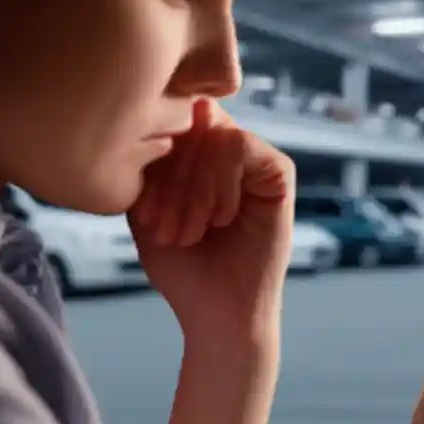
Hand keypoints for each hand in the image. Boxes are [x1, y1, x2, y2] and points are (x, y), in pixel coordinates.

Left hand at [128, 98, 295, 347]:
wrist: (218, 312)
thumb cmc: (182, 267)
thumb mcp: (146, 206)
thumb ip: (150, 162)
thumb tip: (160, 110)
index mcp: (194, 153)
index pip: (168, 120)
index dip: (150, 157)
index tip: (144, 213)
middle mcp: (225, 148)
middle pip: (187, 124)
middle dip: (170, 181)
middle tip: (163, 228)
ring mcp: (255, 157)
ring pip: (211, 135)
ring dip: (193, 188)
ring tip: (188, 232)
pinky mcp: (279, 170)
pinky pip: (239, 146)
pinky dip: (220, 185)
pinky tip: (220, 219)